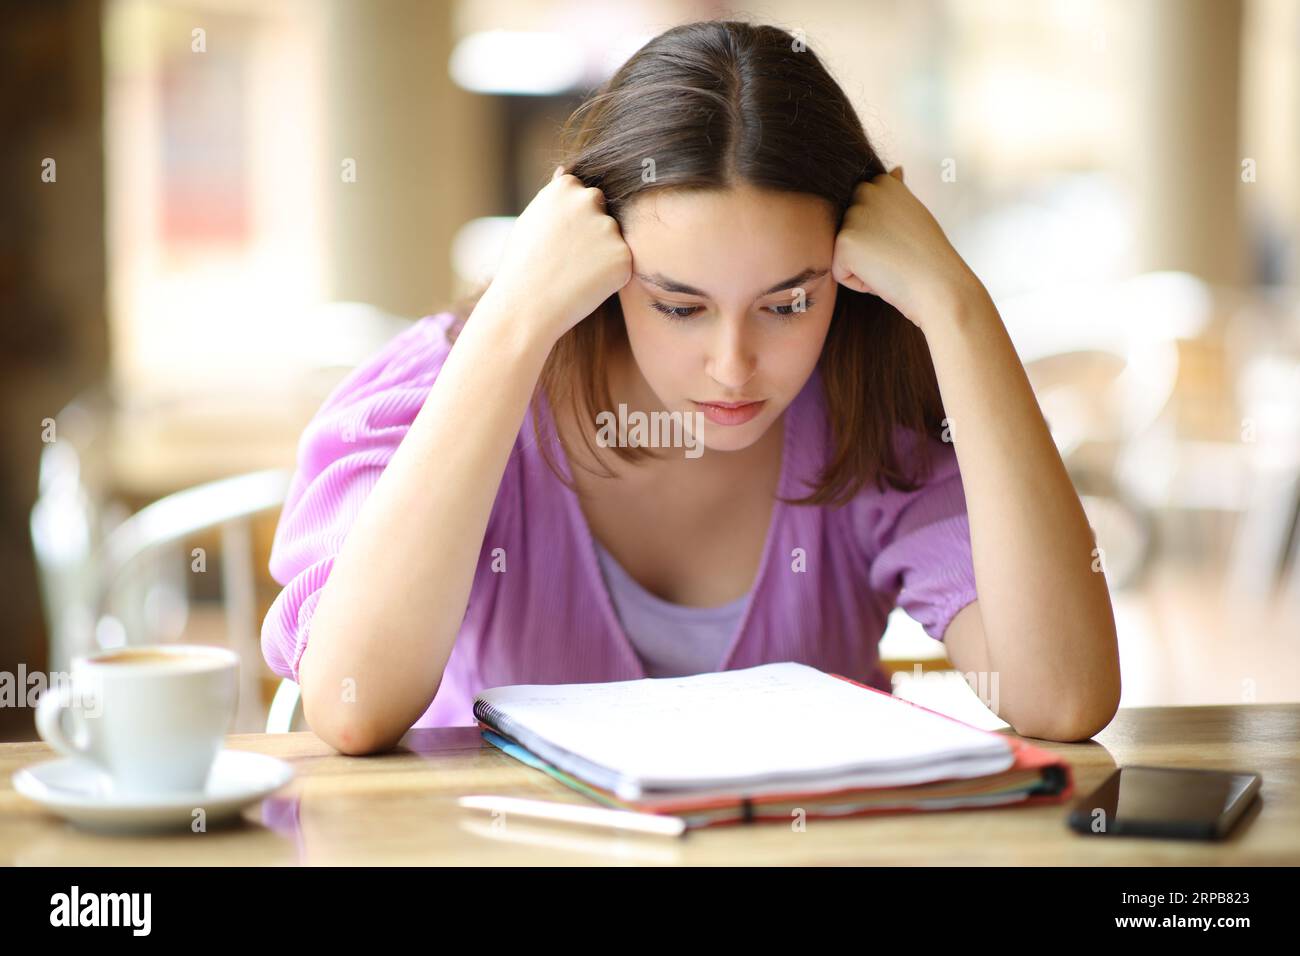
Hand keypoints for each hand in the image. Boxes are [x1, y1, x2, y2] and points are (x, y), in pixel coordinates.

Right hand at [486, 166, 632, 345]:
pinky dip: (609, 277)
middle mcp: (589, 200)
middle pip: (604, 211)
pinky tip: (585, 286)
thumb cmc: (522, 266)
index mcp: (566, 186)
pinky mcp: (623, 257)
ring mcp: (609, 228)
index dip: (574, 220)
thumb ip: (554, 197)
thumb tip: (565, 171)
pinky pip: (622, 265)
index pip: (585, 194)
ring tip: (573, 275)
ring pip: (614, 239)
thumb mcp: (531, 220)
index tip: (560, 239)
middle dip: (593, 232)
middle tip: (568, 260)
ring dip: (602, 255)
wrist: (525, 306)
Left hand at [831, 166, 981, 330]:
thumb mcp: (914, 213)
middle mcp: (866, 191)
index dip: (882, 237)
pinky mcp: (843, 241)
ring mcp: (853, 215)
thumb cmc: (930, 257)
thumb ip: (896, 195)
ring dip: (864, 266)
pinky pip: (840, 272)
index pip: (862, 215)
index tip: (904, 241)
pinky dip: (859, 282)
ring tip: (892, 265)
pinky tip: (883, 276)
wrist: (940, 284)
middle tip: (897, 255)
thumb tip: (894, 170)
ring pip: (844, 252)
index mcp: (883, 182)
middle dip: (868, 249)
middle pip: (849, 232)